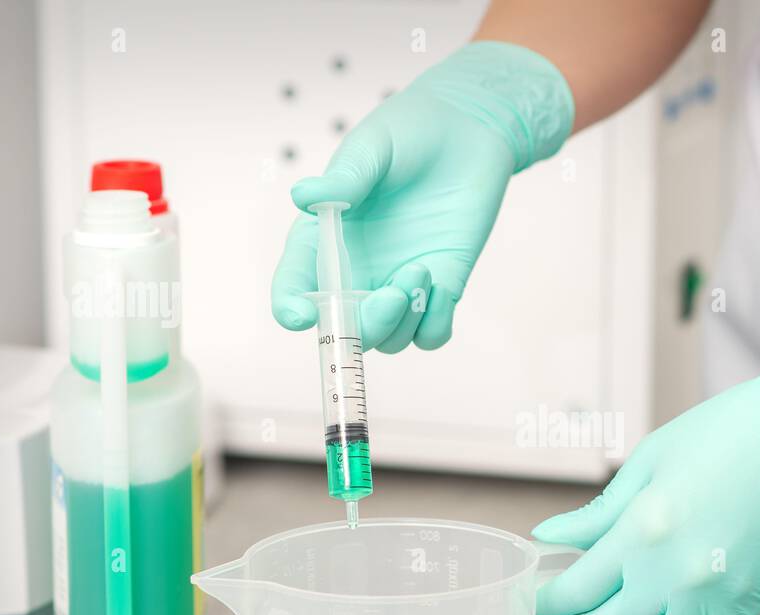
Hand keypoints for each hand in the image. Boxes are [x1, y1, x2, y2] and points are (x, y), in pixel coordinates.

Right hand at [270, 42, 572, 352]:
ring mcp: (398, 283)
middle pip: (348, 329)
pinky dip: (434, 325)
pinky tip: (443, 287)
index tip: (301, 316)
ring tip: (423, 269)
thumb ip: (344, 178)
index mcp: (325, 239)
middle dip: (367, 326)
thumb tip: (304, 197)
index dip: (291, 308)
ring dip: (404, 320)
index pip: (295, 287)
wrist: (468, 128)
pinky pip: (431, 334)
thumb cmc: (410, 132)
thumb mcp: (372, 149)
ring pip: (390, 340)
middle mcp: (358, 270)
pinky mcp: (440, 286)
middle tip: (393, 296)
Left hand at [532, 377, 759, 614]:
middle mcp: (676, 576)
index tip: (521, 606)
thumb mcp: (649, 461)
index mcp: (643, 530)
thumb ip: (597, 513)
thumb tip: (547, 538)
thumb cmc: (727, 433)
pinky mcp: (746, 612)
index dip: (539, 606)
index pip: (573, 591)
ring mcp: (714, 601)